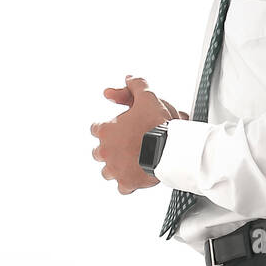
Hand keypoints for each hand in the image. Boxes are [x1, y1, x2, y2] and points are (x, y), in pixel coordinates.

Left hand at [91, 76, 174, 193]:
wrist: (169, 149)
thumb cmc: (157, 124)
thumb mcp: (147, 97)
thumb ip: (136, 85)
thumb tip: (129, 78)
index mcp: (107, 130)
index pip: (96, 129)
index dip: (106, 128)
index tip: (114, 129)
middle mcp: (106, 150)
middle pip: (98, 152)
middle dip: (108, 150)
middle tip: (122, 147)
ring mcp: (115, 168)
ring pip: (107, 171)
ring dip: (115, 168)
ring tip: (128, 164)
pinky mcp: (127, 182)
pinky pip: (123, 187)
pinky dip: (128, 184)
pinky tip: (135, 178)